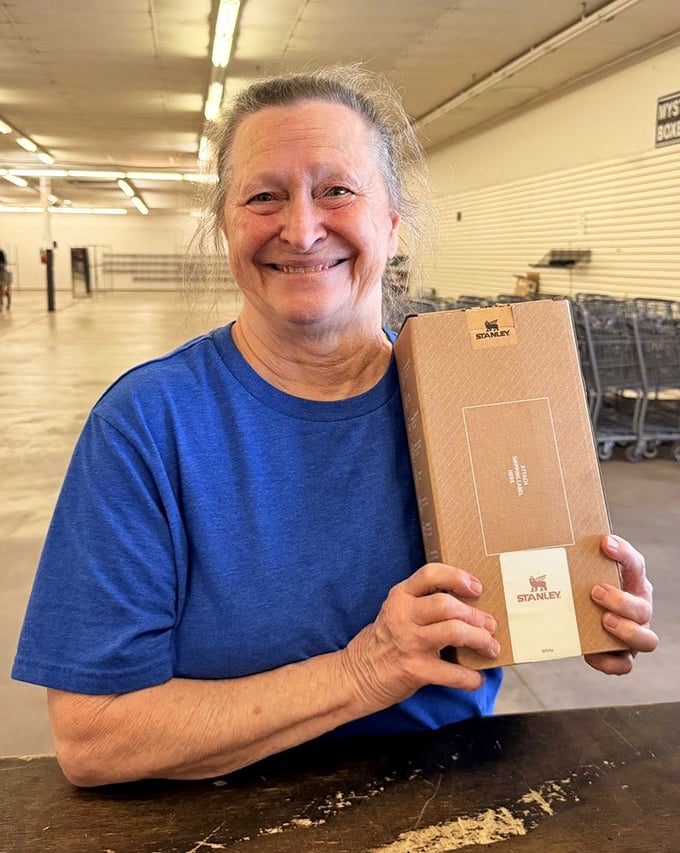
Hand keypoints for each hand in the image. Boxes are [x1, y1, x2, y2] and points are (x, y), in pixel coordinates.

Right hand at [344, 563, 499, 709]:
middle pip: (447, 605)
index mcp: (400, 596)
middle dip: (476, 616)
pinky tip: (476, 678)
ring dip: (480, 640)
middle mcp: (403, 615)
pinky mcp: (414, 670)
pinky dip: (470, 677)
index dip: (457, 577)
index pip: (430, 574)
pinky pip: (451, 672)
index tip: (476, 587)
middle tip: (490, 625)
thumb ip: (424, 603)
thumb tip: (470, 605)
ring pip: (453, 632)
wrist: (358, 674)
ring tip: (490, 647)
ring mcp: (408, 642)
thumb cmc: (387, 640)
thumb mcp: (398, 611)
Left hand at [585, 534, 657, 674]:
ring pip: (647, 641)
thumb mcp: (589, 569)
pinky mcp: (622, 656)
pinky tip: (590, 653)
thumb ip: (588, 554)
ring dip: (627, 632)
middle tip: (596, 592)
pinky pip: (624, 666)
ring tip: (605, 621)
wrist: (582, 613)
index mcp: (633, 583)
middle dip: (621, 601)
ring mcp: (634, 634)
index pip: (635, 564)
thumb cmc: (588, 588)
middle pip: (643, 608)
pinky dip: (607, 662)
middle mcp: (639, 610)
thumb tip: (590, 540)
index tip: (604, 544)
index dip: (622, 554)